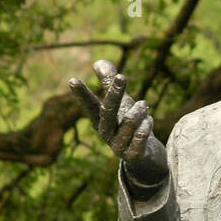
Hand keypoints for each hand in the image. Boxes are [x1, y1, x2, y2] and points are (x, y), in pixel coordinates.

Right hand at [68, 59, 167, 189]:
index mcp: (99, 121)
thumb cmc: (130, 127)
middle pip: (107, 112)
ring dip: (140, 110)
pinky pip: (140, 136)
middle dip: (114, 93)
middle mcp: (106, 134)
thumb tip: (97, 62)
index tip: (72, 80)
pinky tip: (149, 121)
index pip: (89, 105)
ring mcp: (118, 147)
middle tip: (122, 76)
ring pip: (129, 122)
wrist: (146, 158)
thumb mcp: (121, 103)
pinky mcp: (133, 156)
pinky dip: (146, 125)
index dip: (81, 94)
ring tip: (145, 104)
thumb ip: (109, 83)